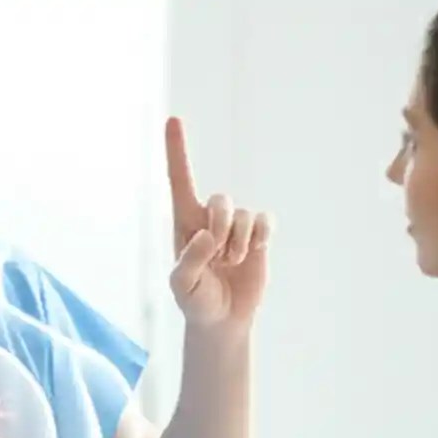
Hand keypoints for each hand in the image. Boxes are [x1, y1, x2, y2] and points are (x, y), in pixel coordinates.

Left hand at [165, 117, 272, 331]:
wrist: (222, 319)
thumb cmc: (194, 301)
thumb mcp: (182, 286)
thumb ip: (189, 260)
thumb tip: (206, 235)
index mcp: (184, 222)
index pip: (180, 180)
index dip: (178, 150)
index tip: (173, 119)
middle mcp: (209, 218)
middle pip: (220, 200)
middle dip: (221, 227)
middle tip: (217, 256)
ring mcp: (235, 227)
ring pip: (244, 215)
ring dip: (239, 244)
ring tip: (231, 265)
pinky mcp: (257, 236)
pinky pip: (265, 221)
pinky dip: (261, 235)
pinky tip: (254, 251)